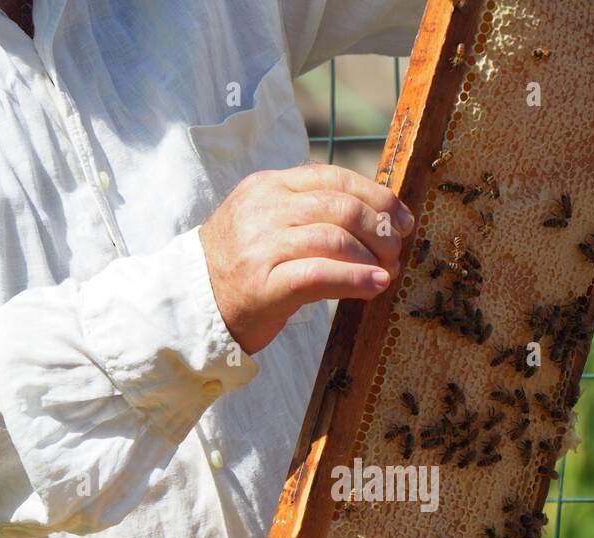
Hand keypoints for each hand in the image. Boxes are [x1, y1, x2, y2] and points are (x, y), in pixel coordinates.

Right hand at [199, 162, 413, 353]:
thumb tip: (378, 216)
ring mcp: (261, 246)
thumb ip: (310, 211)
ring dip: (373, 257)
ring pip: (335, 237)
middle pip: (341, 205)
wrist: (191, 304)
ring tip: (387, 272)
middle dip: (380, 228)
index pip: (334, 177)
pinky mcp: (262, 285)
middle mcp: (264, 209)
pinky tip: (375, 286)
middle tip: (396, 251)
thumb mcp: (268, 223)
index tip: (402, 219)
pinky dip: (356, 279)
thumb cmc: (242, 267)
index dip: (377, 196)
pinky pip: (321, 274)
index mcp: (268, 187)